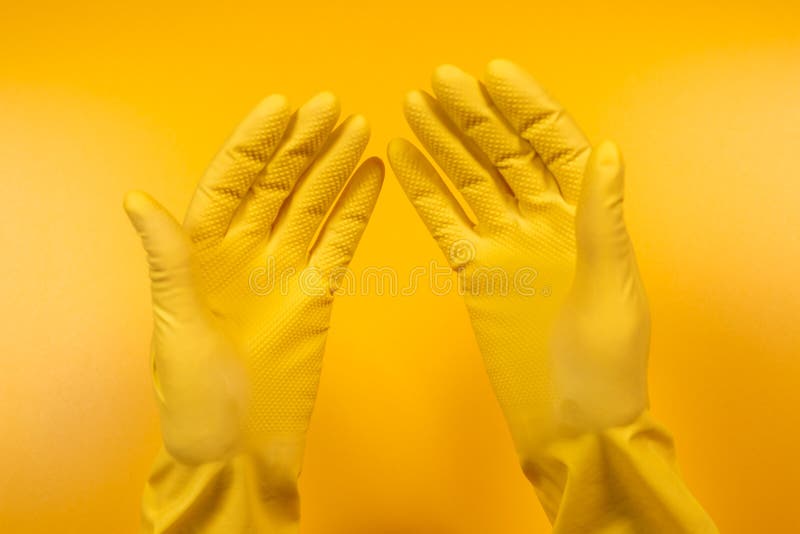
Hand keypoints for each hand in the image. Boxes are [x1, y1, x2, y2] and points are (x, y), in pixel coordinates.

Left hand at [125, 93, 382, 464]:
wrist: (239, 448)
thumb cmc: (195, 397)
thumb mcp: (175, 327)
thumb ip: (168, 261)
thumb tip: (136, 198)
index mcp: (200, 252)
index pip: (230, 181)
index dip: (254, 143)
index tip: (282, 106)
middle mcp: (243, 251)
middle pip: (276, 185)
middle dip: (302, 144)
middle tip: (332, 106)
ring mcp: (283, 270)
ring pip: (311, 205)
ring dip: (333, 167)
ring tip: (358, 128)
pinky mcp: (317, 293)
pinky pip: (339, 243)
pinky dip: (356, 210)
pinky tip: (370, 176)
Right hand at [387, 60, 647, 454]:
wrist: (572, 425)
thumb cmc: (606, 365)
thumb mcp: (611, 290)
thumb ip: (600, 221)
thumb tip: (606, 150)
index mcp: (585, 217)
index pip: (555, 145)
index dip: (526, 107)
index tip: (492, 75)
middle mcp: (544, 220)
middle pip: (506, 154)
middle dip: (475, 116)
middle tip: (439, 82)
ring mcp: (506, 244)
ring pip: (470, 181)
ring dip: (443, 142)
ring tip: (413, 104)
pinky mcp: (475, 271)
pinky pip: (445, 222)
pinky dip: (424, 191)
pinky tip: (404, 157)